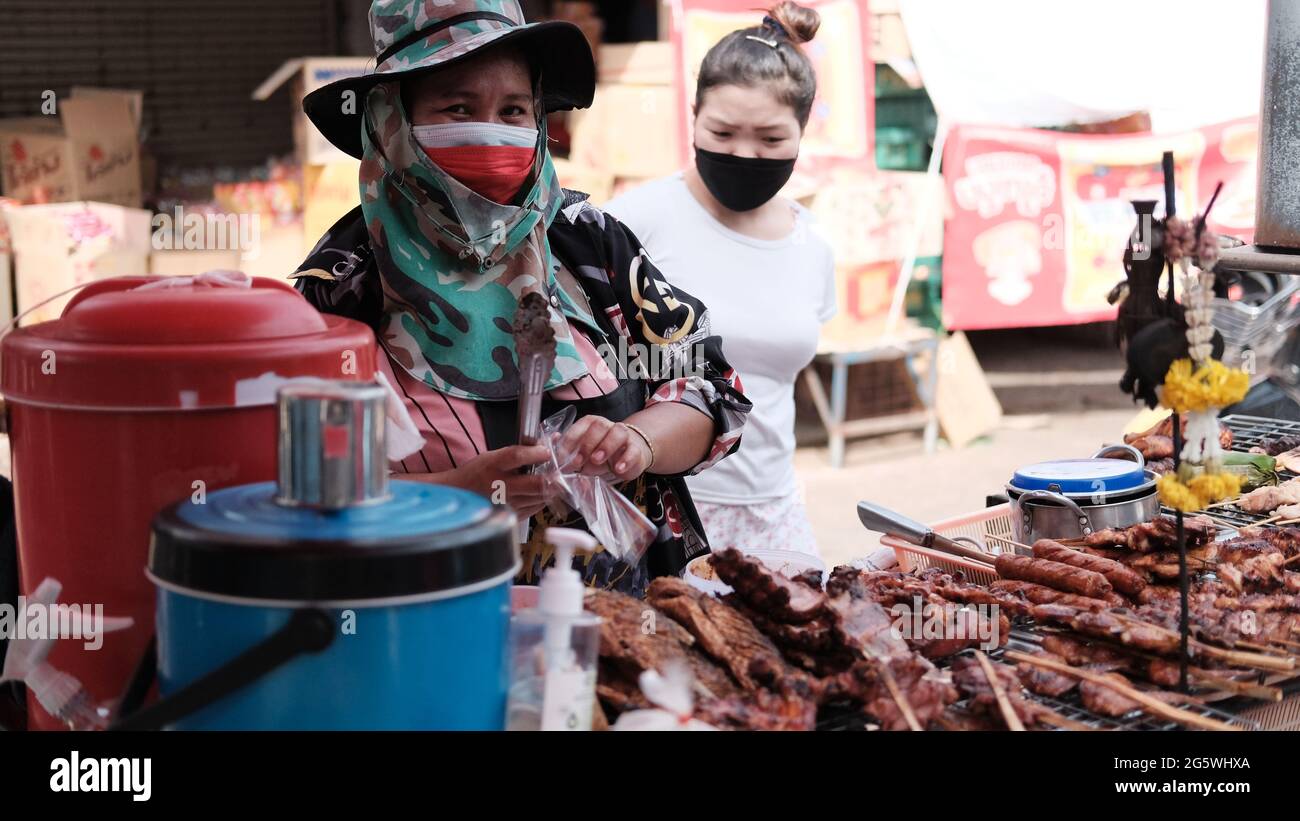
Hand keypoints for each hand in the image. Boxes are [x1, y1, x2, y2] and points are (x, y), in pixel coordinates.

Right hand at [435, 444, 552, 517]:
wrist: (460, 496)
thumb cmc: (477, 473)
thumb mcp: (493, 456)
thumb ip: (519, 451)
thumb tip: (546, 443)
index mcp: (493, 465)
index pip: (517, 456)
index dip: (536, 453)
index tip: (548, 450)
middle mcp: (500, 486)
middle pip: (535, 483)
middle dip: (553, 477)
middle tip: (561, 471)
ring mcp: (507, 504)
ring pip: (540, 497)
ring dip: (551, 488)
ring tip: (554, 480)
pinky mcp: (512, 516)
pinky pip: (536, 507)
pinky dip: (543, 498)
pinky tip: (541, 492)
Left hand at [558, 415, 652, 482]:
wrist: (628, 457)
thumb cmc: (600, 454)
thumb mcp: (583, 455)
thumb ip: (568, 453)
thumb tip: (554, 449)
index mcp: (591, 424)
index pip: (581, 426)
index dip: (571, 440)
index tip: (563, 456)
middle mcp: (608, 426)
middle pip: (599, 425)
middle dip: (587, 443)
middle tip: (578, 461)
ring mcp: (624, 436)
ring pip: (618, 432)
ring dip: (606, 446)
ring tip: (597, 460)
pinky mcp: (636, 450)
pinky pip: (633, 450)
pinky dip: (626, 459)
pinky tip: (618, 468)